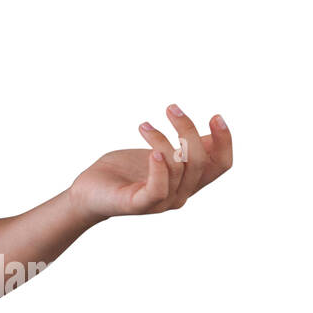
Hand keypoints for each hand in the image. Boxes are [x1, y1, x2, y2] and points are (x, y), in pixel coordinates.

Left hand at [69, 104, 232, 219]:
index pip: (220, 165)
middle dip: (188, 131)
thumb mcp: (158, 154)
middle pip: (201, 162)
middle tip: (171, 108)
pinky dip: (160, 169)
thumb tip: (211, 134)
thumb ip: (182, 148)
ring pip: (178, 169)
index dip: (224, 142)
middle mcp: (180, 194)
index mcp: (188, 182)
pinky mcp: (137, 205)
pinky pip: (158, 188)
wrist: (88, 192)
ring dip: (163, 140)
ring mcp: (160, 202)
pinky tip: (153, 152)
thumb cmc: (124, 170)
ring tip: (144, 125)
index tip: (215, 116)